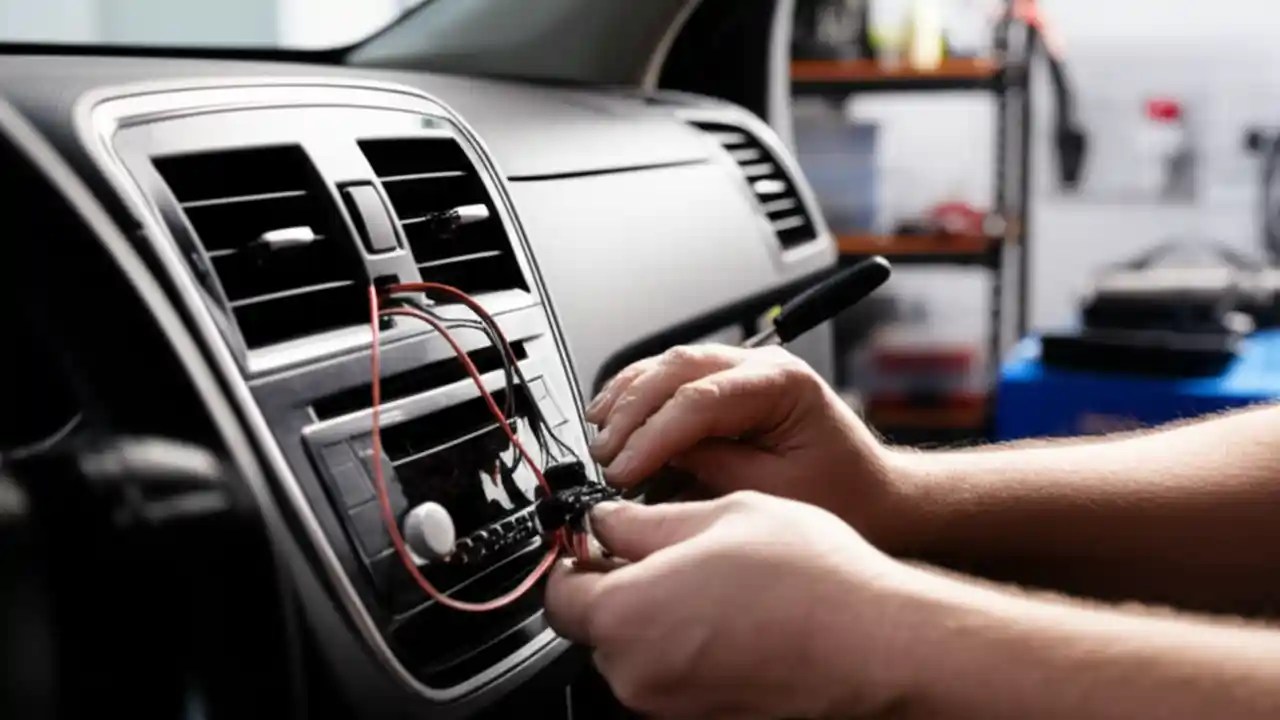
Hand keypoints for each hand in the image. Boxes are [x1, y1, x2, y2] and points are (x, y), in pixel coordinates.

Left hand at [544, 492, 915, 717]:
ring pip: (636, 651)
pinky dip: (688, 646)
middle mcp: (636, 673)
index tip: (593, 540)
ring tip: (713, 579)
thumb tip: (606, 522)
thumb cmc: (809, 580)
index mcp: (624, 616)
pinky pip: (673, 676)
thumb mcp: (718, 515)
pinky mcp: (703, 718)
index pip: (559, 593)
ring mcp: (670, 705)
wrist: (876, 644)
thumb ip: (643, 522)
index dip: (574, 559)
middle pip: (597, 626)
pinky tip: (732, 613)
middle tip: (664, 550)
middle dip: (619, 587)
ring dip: (656, 615)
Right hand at [586, 345, 912, 551]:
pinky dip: (641, 392)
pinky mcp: (733, 384)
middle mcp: (764, 365)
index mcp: (783, 385)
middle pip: (677, 368)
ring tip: (600, 431)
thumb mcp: (774, 493)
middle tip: (604, 454)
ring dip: (628, 394)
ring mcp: (747, 369)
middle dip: (631, 410)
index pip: (698, 399)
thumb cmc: (844, 496)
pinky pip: (677, 376)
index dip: (652, 435)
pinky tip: (617, 411)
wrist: (877, 496)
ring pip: (670, 363)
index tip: (623, 469)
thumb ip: (712, 468)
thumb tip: (654, 462)